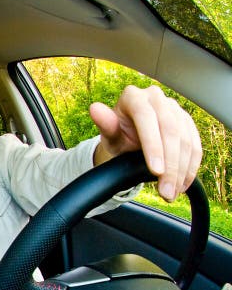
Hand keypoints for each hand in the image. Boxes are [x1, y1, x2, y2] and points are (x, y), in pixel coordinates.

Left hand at [89, 85, 201, 201]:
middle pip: (170, 130)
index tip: (155, 171)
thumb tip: (94, 109)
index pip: (147, 119)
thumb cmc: (116, 135)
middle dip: (170, 165)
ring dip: (181, 170)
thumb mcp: (109, 134)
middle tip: (165, 190)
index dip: (153, 146)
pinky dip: (190, 167)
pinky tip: (182, 184)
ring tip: (172, 192)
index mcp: (134, 97)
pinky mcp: (187, 122)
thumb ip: (104, 124)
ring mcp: (174, 108)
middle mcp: (156, 98)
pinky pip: (194, 145)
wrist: (127, 137)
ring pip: (186, 140)